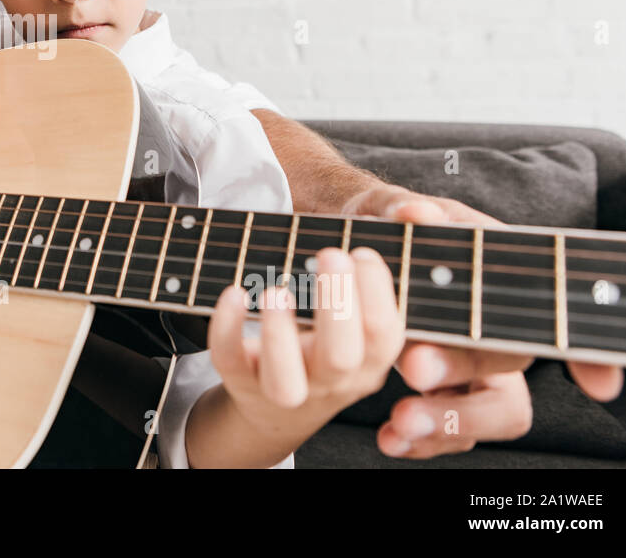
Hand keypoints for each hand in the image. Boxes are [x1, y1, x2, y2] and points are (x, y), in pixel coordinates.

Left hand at [207, 246, 404, 428]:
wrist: (278, 411)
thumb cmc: (325, 348)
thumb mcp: (356, 325)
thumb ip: (370, 279)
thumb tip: (397, 215)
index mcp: (366, 363)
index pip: (384, 336)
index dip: (377, 293)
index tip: (361, 252)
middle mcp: (330, 381)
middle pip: (341, 358)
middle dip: (337, 305)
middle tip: (331, 255)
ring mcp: (284, 389)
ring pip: (285, 378)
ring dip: (279, 332)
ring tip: (276, 291)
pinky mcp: (241, 382)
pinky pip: (230, 361)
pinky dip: (228, 327)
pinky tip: (234, 293)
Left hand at [342, 182, 624, 455]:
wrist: (344, 257)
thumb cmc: (390, 229)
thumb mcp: (393, 210)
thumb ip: (406, 210)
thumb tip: (417, 214)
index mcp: (502, 281)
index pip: (553, 315)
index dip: (589, 354)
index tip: (598, 387)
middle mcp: (497, 330)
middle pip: (508, 360)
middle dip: (463, 367)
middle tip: (414, 365)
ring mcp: (473, 370)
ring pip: (491, 408)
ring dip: (448, 419)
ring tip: (399, 418)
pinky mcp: (440, 396)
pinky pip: (448, 432)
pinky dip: (419, 440)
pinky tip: (390, 437)